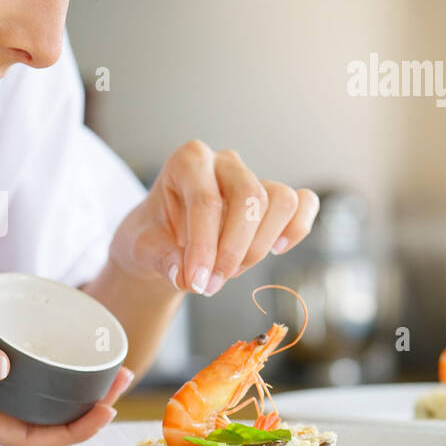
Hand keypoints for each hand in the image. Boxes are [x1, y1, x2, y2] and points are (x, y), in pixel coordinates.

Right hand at [0, 305, 134, 445]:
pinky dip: (36, 371)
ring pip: (26, 405)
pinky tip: (47, 347)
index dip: (74, 431)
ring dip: (65, 391)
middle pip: (38, 426)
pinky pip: (8, 381)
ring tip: (96, 363)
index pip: (30, 440)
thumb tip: (3, 366)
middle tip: (118, 374)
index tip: (105, 405)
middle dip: (84, 409)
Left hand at [108, 140, 318, 295]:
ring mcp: (252, 177)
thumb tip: (186, 275)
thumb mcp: (142, 248)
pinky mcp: (272, 198)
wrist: (161, 242)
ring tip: (229, 271)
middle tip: (212, 283)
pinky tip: (276, 249)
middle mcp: (224, 162)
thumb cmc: (152, 237)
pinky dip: (297, 228)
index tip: (197, 282)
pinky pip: (303, 203)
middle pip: (250, 196)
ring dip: (259, 246)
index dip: (204, 246)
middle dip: (234, 249)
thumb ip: (162, 259)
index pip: (206, 199)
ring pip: (280, 201)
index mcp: (188, 161)